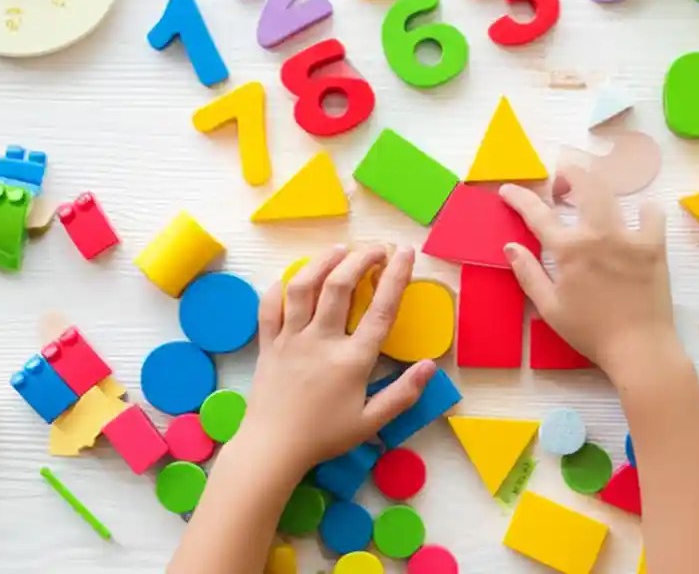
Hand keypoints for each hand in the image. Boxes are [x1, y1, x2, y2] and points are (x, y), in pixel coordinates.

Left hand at [235, 244, 435, 471]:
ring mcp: (291, 339)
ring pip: (304, 287)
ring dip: (323, 261)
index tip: (406, 253)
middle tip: (376, 248)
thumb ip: (403, 393)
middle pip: (341, 285)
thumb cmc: (324, 437)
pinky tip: (292, 277)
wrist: (272, 449)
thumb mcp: (371, 422)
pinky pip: (270, 307)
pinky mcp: (268, 344)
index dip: (396, 276)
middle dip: (361, 258)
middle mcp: (321, 341)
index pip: (380, 309)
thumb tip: (430, 365)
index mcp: (352, 360)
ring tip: (339, 249)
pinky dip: (279, 287)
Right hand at [500, 167, 677, 380]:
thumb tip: (510, 246)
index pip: (537, 213)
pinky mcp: (655, 245)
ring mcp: (629, 236)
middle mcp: (599, 233)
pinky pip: (651, 214)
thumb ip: (528, 273)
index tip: (508, 190)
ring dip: (597, 187)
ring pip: (613, 193)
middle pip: (583, 184)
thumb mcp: (550, 307)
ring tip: (591, 196)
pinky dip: (643, 210)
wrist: (639, 347)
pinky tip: (637, 216)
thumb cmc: (590, 331)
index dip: (519, 197)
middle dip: (567, 174)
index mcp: (569, 250)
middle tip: (559, 185)